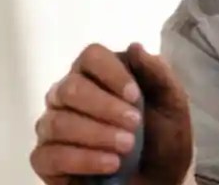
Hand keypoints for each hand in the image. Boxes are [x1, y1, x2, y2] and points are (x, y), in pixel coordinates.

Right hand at [30, 42, 193, 184]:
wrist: (162, 179)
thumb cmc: (163, 137)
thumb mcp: (173, 104)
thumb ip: (158, 74)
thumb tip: (136, 47)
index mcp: (97, 74)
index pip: (91, 56)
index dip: (111, 73)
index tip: (135, 96)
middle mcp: (67, 95)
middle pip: (71, 87)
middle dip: (104, 107)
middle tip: (134, 125)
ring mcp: (52, 126)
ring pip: (58, 122)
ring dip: (96, 134)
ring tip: (127, 148)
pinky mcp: (46, 159)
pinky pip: (48, 155)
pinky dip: (82, 160)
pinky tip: (110, 165)